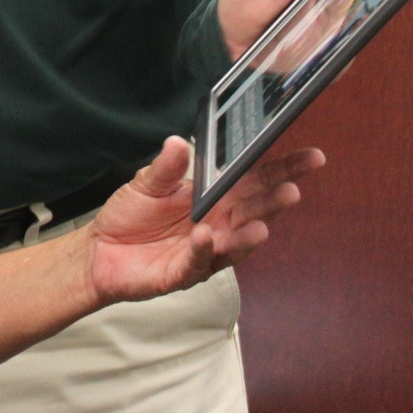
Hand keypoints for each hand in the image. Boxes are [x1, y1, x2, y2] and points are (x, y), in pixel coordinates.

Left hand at [83, 136, 323, 303]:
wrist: (101, 251)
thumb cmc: (130, 215)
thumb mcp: (146, 183)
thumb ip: (165, 166)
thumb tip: (178, 141)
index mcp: (214, 198)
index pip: (254, 181)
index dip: (283, 170)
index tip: (311, 158)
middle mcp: (218, 224)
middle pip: (254, 211)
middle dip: (274, 202)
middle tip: (292, 189)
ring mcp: (204, 250)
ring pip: (234, 243)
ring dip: (248, 235)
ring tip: (262, 225)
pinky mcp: (183, 271)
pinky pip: (197, 261)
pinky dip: (204, 249)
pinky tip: (207, 236)